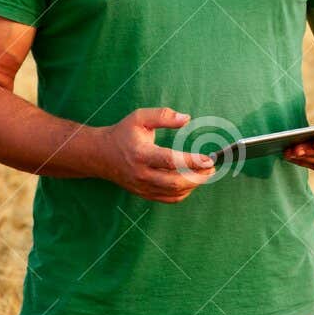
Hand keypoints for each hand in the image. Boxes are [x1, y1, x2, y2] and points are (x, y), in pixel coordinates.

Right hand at [91, 107, 215, 201]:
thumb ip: (163, 116)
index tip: (209, 158)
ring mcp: (143, 187)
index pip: (171, 161)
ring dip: (194, 184)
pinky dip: (184, 192)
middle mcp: (142, 174)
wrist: (101, 155)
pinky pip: (169, 199)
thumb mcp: (140, 117)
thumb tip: (186, 118)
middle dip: (199, 176)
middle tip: (212, 167)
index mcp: (141, 154)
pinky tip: (192, 181)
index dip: (192, 161)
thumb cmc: (123, 133)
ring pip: (174, 193)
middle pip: (175, 182)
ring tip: (206, 173)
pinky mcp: (144, 193)